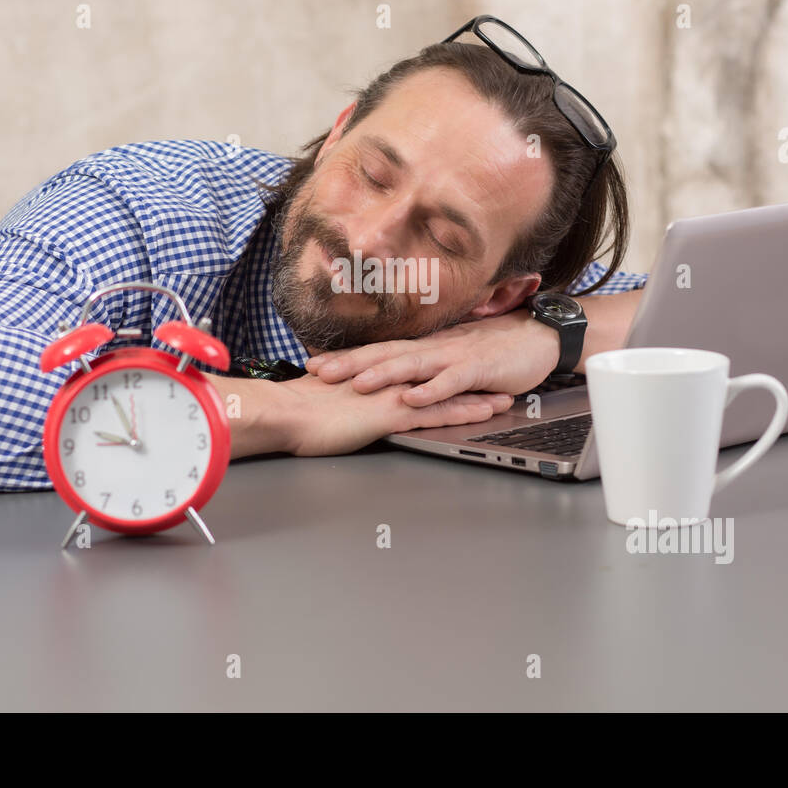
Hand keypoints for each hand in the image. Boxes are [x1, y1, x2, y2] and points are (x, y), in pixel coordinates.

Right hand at [270, 373, 514, 457]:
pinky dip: (462, 412)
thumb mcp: (320, 401)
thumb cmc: (293, 411)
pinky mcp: (391, 414)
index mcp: (371, 378)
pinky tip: (483, 413)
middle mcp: (386, 382)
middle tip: (494, 377)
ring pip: (444, 394)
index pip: (413, 374)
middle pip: (436, 380)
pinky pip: (436, 413)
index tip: (460, 373)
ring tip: (504, 397)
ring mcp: (391, 396)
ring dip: (476, 396)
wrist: (283, 413)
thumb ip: (337, 397)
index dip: (438, 374)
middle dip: (466, 380)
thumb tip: (336, 402)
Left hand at [303, 310, 558, 406]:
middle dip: (349, 363)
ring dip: (384, 374)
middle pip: (385, 354)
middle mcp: (434, 348)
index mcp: (425, 346)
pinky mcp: (477, 369)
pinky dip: (432, 390)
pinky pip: (451, 381)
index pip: (378, 350)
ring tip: (357, 384)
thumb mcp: (451, 356)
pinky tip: (413, 398)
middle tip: (317, 372)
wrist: (538, 337)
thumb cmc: (494, 350)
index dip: (345, 357)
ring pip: (413, 365)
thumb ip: (424, 365)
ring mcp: (455, 357)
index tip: (312, 364)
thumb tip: (393, 377)